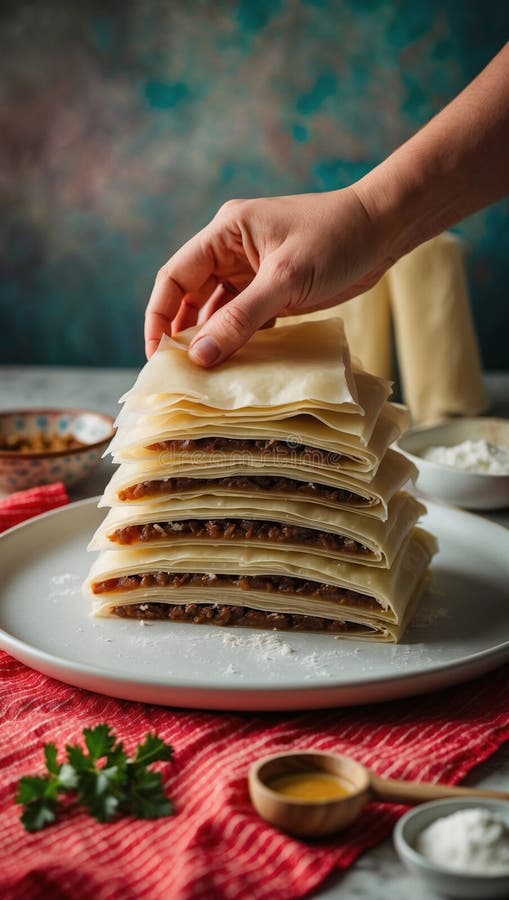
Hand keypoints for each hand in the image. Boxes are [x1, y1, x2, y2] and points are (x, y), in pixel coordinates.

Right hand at [144, 187, 393, 365]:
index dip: (160, 316)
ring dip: (212, 340)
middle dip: (183, 333)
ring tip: (205, 377)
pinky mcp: (275, 290)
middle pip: (192, 297)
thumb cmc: (336, 240)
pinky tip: (235, 366)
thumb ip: (241, 318)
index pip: (175, 276)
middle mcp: (232, 250)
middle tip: (178, 375)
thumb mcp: (286, 280)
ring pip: (219, 311)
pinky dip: (239, 340)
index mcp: (225, 233)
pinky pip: (245, 318)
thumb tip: (201, 356)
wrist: (384, 229)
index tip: (157, 356)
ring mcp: (253, 271)